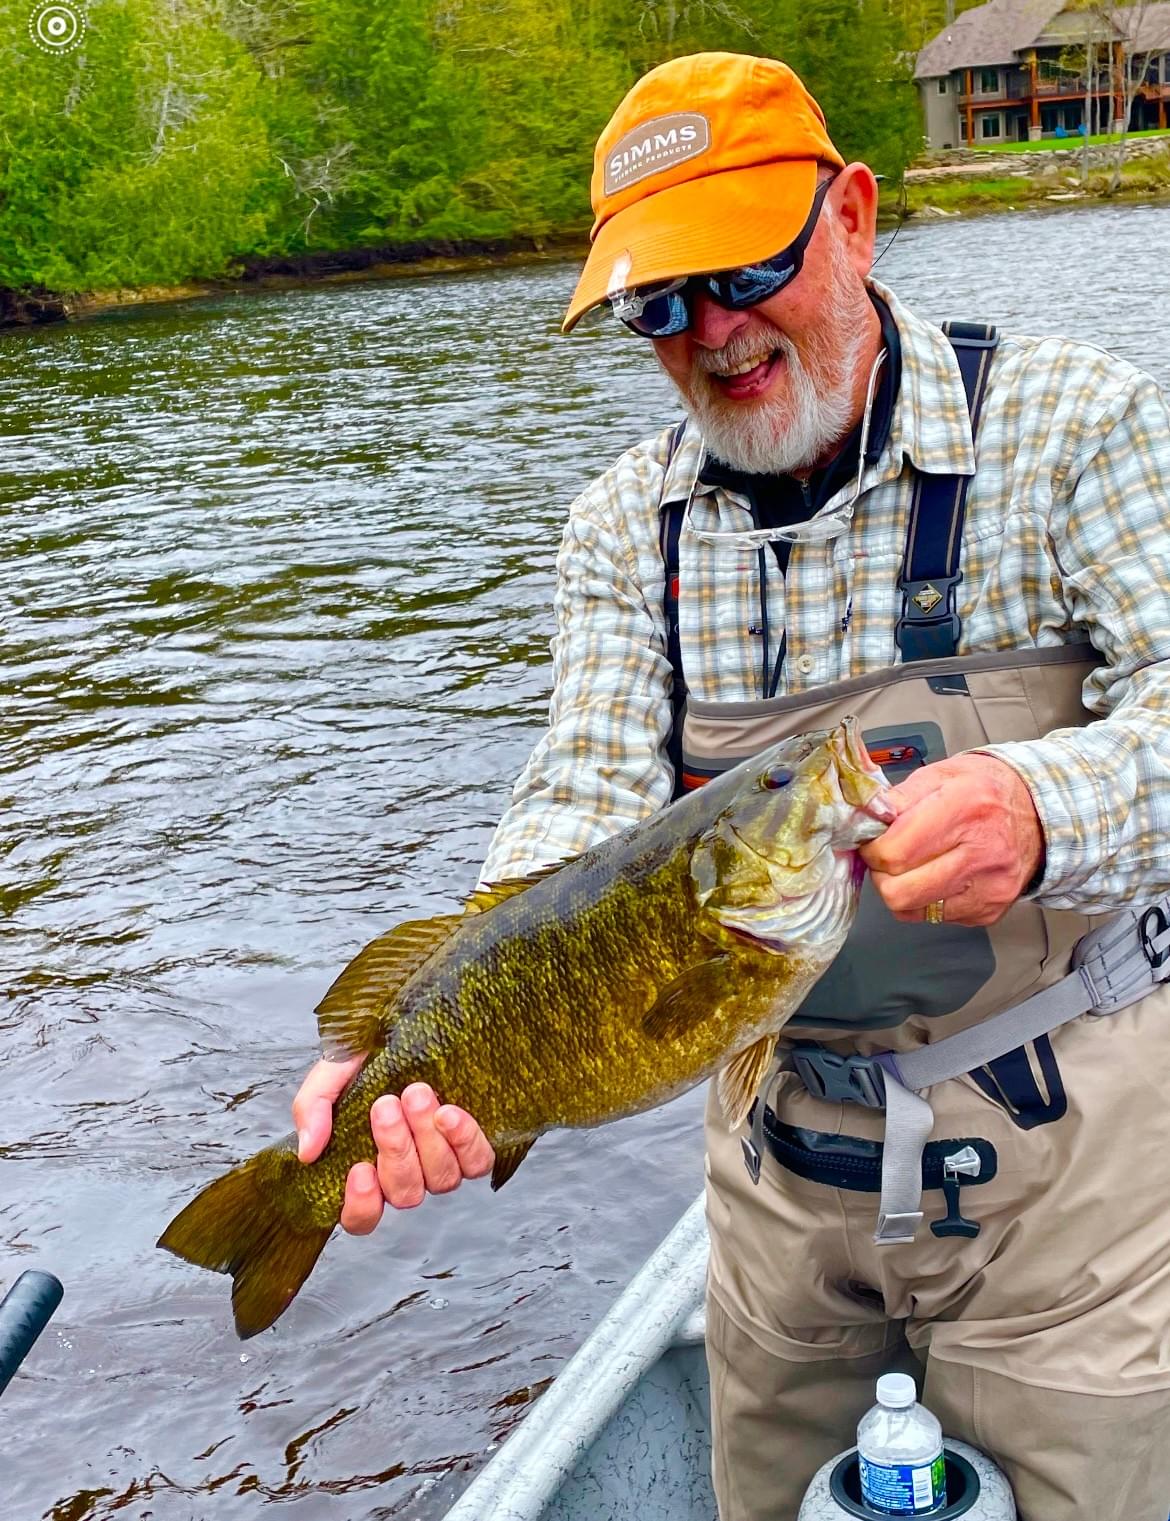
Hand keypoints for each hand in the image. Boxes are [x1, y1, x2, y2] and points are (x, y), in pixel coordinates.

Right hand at [292, 1060, 495, 1234]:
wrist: (405, 1021)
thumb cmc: (367, 1057)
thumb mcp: (330, 1075)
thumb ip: (313, 1109)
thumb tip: (308, 1151)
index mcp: (367, 1168)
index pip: (362, 1218)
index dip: (362, 1205)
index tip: (359, 1168)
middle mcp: (407, 1173)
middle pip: (405, 1193)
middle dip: (395, 1148)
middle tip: (386, 1105)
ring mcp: (442, 1162)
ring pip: (441, 1180)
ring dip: (427, 1139)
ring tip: (416, 1094)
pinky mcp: (473, 1145)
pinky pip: (477, 1162)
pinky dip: (464, 1140)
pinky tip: (449, 1113)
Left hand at [859, 752, 1043, 927]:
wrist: (1039, 816)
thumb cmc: (984, 791)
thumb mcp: (941, 774)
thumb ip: (898, 797)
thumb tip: (865, 818)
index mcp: (966, 807)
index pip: (894, 852)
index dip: (872, 849)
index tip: (873, 840)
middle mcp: (982, 851)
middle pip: (898, 890)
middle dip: (880, 873)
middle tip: (888, 856)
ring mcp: (989, 887)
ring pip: (910, 909)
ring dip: (898, 889)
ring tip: (909, 866)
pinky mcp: (989, 910)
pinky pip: (932, 918)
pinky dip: (923, 901)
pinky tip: (935, 877)